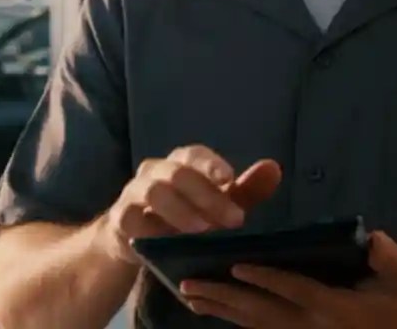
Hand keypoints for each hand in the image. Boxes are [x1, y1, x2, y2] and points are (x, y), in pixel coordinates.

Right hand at [96, 146, 280, 263]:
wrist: (137, 238)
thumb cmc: (186, 214)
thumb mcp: (218, 204)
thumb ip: (246, 189)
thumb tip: (274, 168)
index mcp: (181, 162)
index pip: (195, 155)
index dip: (211, 165)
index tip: (230, 180)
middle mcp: (156, 171)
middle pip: (178, 173)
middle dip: (207, 195)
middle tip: (234, 220)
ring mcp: (134, 193)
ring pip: (153, 191)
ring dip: (180, 210)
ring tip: (202, 230)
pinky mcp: (121, 218)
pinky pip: (130, 217)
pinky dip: (148, 228)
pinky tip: (165, 241)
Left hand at [181, 231, 396, 327]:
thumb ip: (388, 255)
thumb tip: (372, 240)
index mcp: (338, 308)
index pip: (296, 291)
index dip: (267, 279)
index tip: (236, 266)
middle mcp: (316, 326)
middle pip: (262, 313)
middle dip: (225, 298)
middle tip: (189, 286)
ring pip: (257, 325)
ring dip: (223, 311)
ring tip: (190, 299)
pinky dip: (239, 320)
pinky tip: (217, 310)